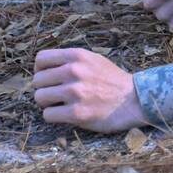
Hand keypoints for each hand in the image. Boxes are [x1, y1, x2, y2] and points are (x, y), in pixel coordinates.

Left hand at [32, 48, 147, 132]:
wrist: (134, 99)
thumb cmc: (112, 80)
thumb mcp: (93, 59)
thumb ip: (70, 60)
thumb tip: (43, 69)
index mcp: (77, 56)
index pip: (41, 59)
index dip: (40, 70)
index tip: (48, 78)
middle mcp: (74, 71)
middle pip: (37, 80)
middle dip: (45, 88)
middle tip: (57, 94)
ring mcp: (75, 92)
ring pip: (39, 97)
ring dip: (48, 103)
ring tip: (61, 104)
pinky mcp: (77, 113)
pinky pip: (48, 115)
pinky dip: (54, 116)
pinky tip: (65, 114)